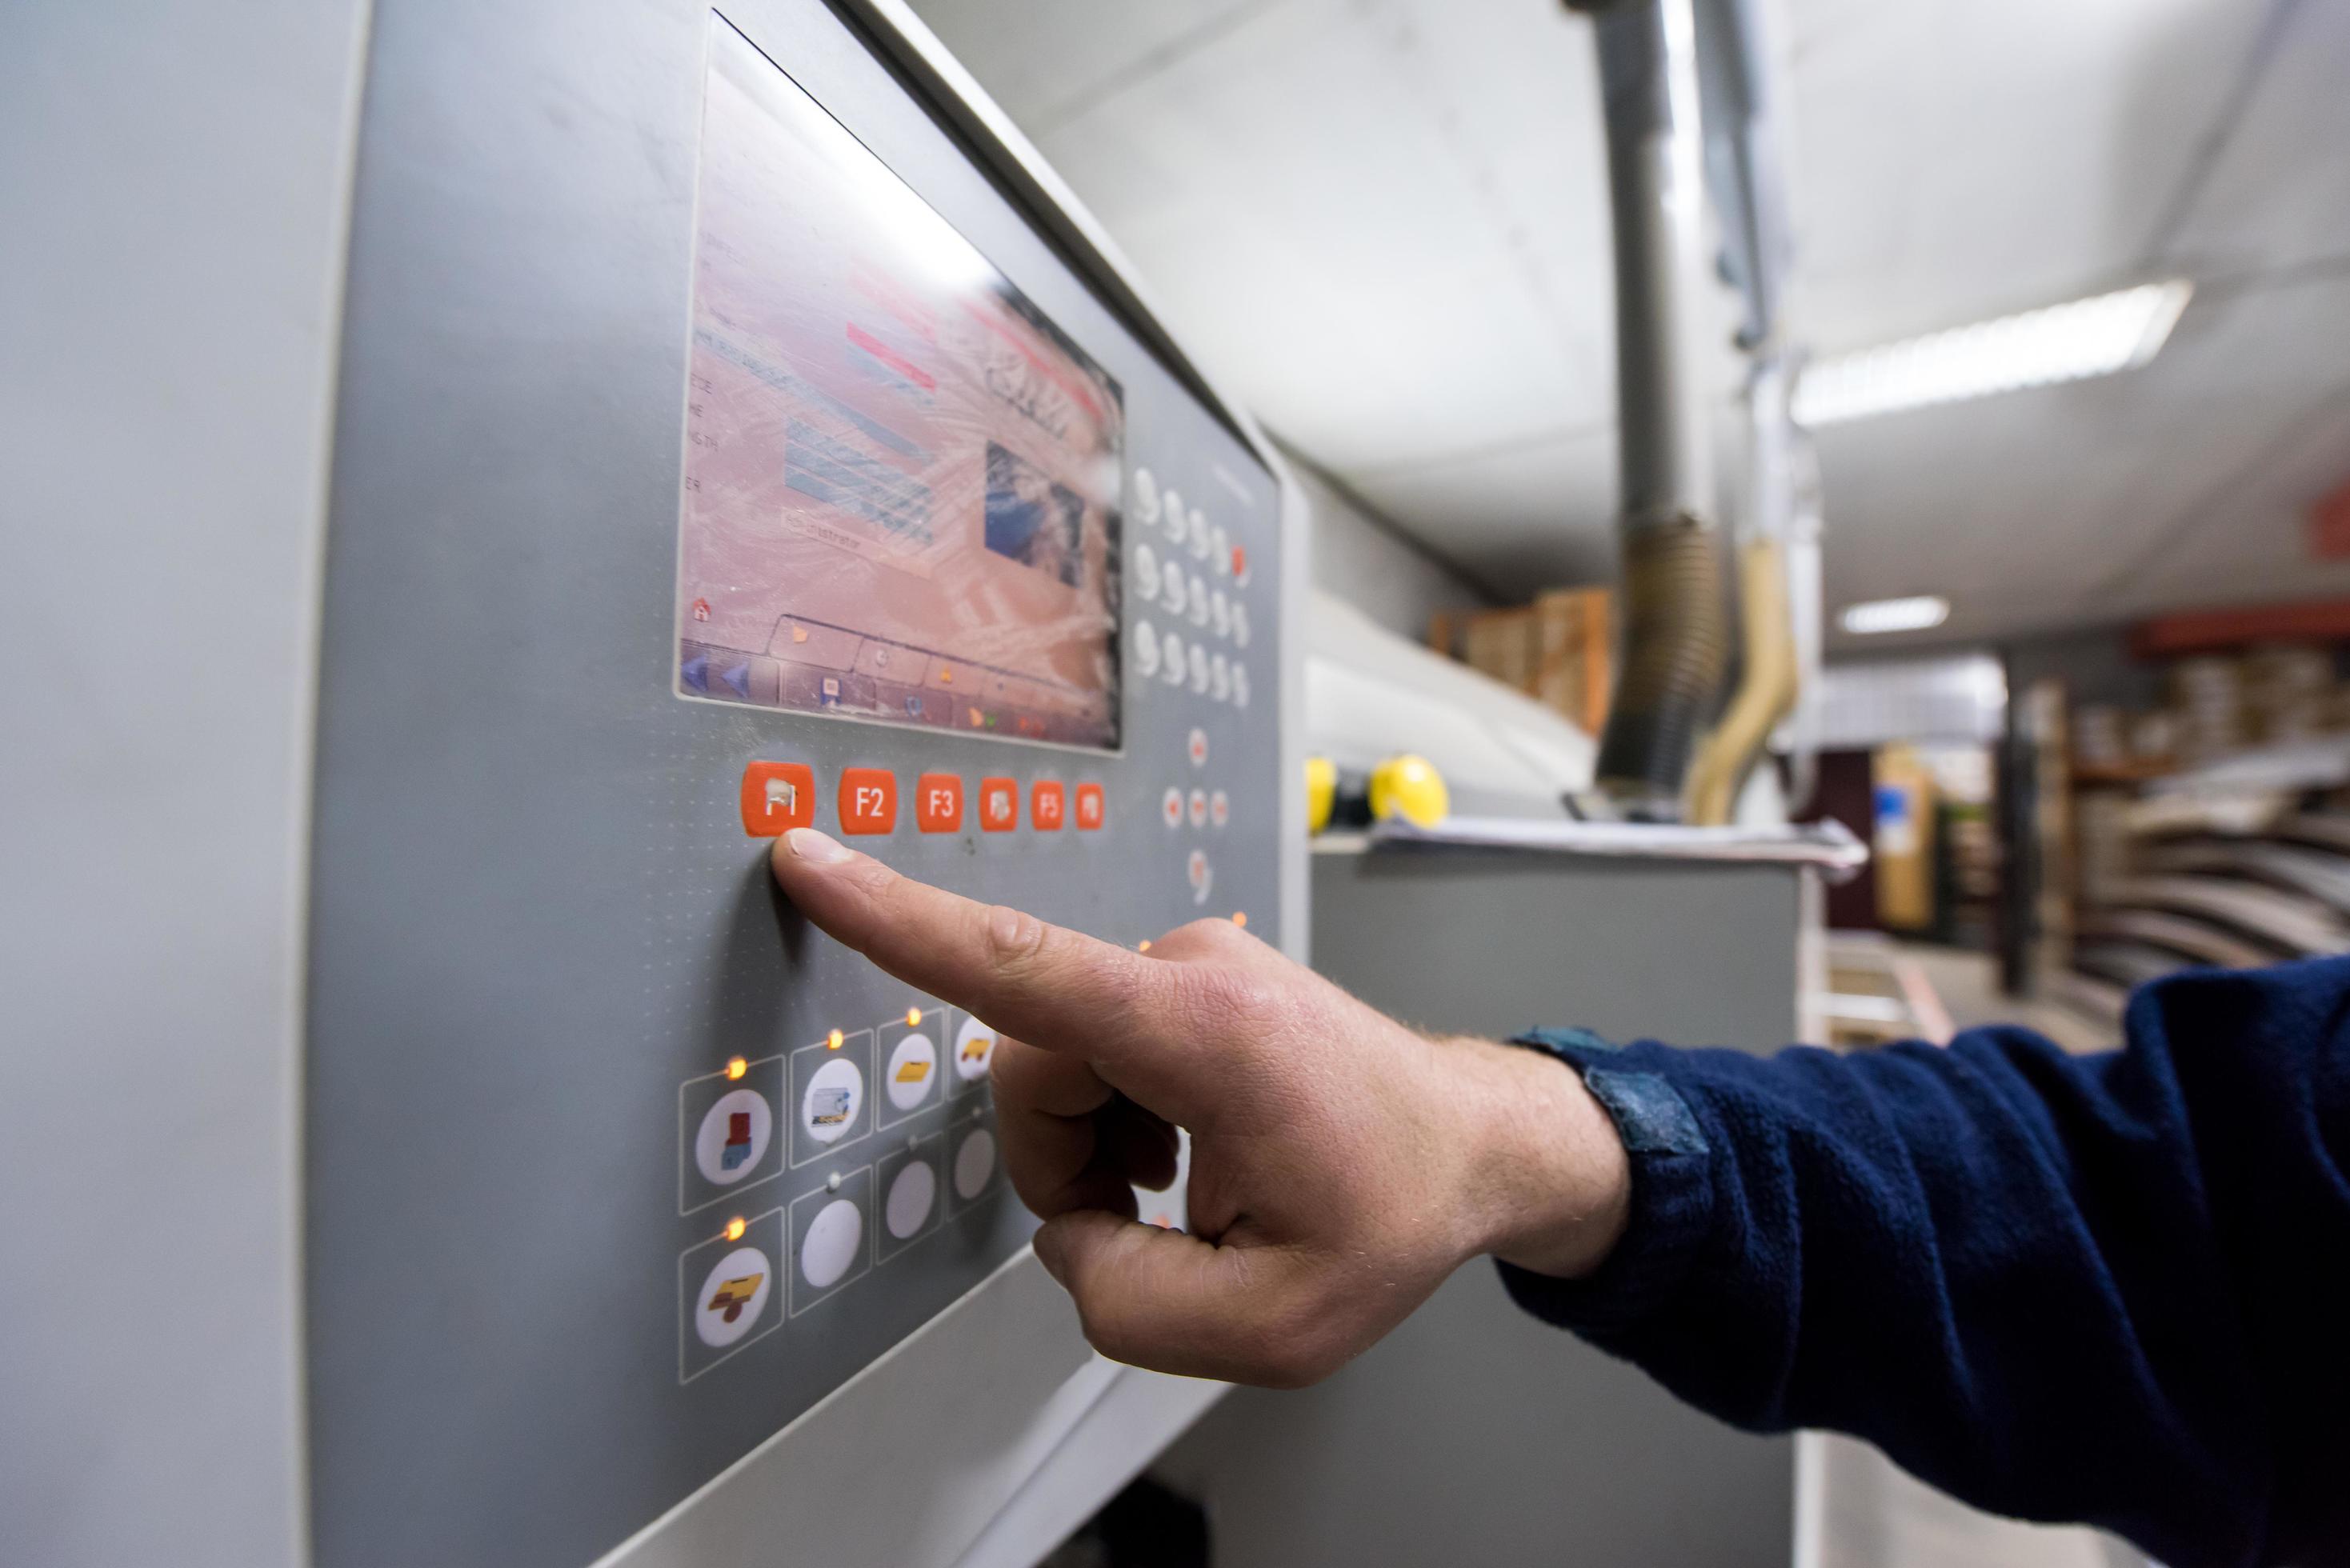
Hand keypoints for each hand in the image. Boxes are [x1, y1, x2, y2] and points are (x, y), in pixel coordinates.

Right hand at [770, 827, 1630, 1386]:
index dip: (898, 920)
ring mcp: (1190, 959)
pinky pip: (1093, 1050)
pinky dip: (1117, 1118)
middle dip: (1062, 1165)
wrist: (1473, 1142)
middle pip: (1029, 1067)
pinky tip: (1189, 1153)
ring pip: (1056, 1066)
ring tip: (1185, 1186)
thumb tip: (1067, 1234)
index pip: (1021, 966)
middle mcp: (1190, 967)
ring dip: (1093, 1147)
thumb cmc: (1396, 1214)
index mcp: (1206, 1032)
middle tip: (1152, 1219)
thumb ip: (1126, 1301)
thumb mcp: (1276, 1329)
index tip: (810, 858)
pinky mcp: (1187, 972)